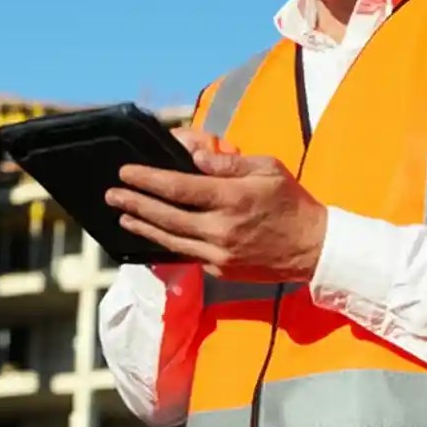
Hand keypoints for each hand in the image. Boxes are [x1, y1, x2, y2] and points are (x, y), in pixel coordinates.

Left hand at [106, 140, 327, 282]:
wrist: (313, 249)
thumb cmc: (290, 201)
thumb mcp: (267, 168)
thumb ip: (228, 162)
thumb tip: (194, 156)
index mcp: (232, 199)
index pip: (179, 187)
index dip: (148, 179)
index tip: (126, 172)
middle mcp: (221, 229)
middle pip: (166, 216)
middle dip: (134, 202)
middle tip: (112, 193)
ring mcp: (219, 254)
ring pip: (170, 240)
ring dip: (142, 226)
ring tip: (123, 214)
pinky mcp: (220, 271)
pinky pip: (186, 254)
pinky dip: (165, 243)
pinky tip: (152, 233)